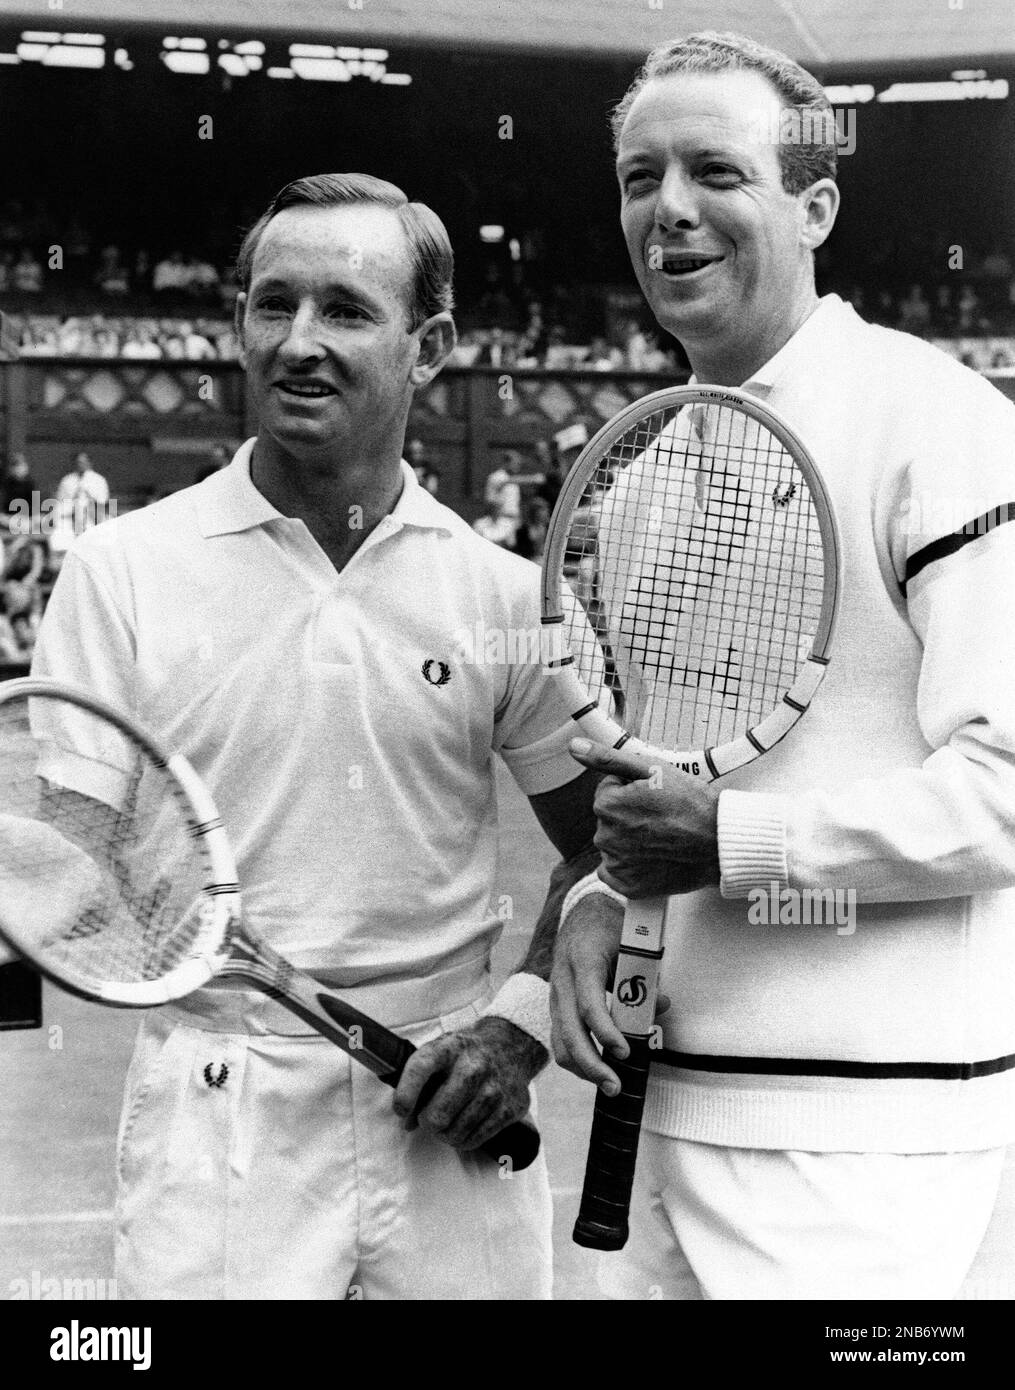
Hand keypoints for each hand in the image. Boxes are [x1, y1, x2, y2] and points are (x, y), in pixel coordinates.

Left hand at [392, 1016, 543, 1152]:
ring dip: (445, 1134)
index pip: (421, 1068)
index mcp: (449, 1048)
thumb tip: (408, 1124)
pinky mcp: (509, 1109)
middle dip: (427, 1123)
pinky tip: (464, 1127)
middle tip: (430, 1118)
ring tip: (448, 1122)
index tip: (401, 1110)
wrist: (510, 1045)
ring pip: (455, 1133)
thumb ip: (418, 1085)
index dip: (406, 1093)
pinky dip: (463, 1140)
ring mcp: (493, 1089)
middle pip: (438, 1116)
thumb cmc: (465, 1054)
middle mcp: (473, 1066)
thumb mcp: (438, 1054)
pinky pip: (474, 1140)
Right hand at [550, 891, 669, 1090]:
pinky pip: (560, 1040)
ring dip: (583, 1069)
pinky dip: (577, 1059)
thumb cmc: (611, 927)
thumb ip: (645, 978)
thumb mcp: (632, 945)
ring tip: (608, 1084)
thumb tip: (662, 1006)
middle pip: (570, 1033)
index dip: (607, 1033)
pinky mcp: (556, 1006)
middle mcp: (563, 980)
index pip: (590, 1006)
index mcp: (583, 961)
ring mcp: (556, 995)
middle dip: (592, 1065)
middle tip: (615, 1086)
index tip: (625, 1053)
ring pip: (560, 1042)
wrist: (583, 912)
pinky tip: (597, 1070)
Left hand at [569, 738, 719, 896]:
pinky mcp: (626, 886)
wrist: (721, 843)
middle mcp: (605, 836)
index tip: (656, 797)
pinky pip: (617, 871)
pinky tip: (654, 858)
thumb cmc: (692, 804)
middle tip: (662, 818)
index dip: (633, 790)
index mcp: (606, 805)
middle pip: (610, 818)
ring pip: (614, 843)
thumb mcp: (653, 769)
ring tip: (662, 837)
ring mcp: (616, 864)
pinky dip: (631, 865)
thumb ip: (608, 758)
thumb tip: (575, 746)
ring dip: (631, 839)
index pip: (608, 791)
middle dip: (630, 815)